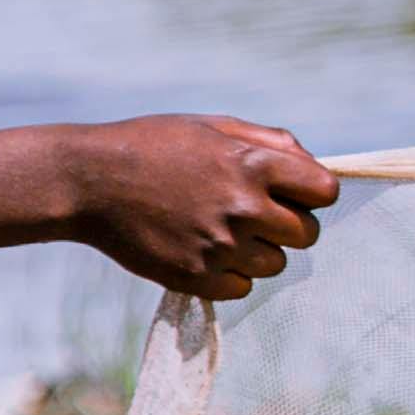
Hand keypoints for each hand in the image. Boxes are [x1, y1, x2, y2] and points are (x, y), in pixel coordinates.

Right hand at [65, 118, 337, 300]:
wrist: (89, 181)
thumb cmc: (153, 146)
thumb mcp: (212, 126)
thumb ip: (270, 142)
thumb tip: (314, 165)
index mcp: (252, 164)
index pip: (325, 191)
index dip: (314, 193)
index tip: (296, 194)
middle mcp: (243, 208)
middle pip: (308, 234)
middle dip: (291, 224)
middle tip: (258, 214)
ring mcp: (220, 247)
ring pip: (276, 264)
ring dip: (259, 250)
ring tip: (223, 230)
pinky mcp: (196, 277)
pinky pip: (243, 288)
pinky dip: (231, 275)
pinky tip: (205, 250)